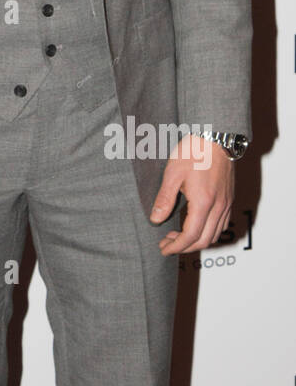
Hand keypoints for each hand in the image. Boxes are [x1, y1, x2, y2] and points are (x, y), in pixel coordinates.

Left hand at [150, 135, 233, 254]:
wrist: (215, 136)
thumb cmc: (193, 151)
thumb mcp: (173, 174)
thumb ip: (165, 199)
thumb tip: (155, 220)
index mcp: (204, 203)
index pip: (191, 236)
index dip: (176, 247)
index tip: (163, 249)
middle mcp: (218, 207)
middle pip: (205, 240)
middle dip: (185, 247)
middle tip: (167, 244)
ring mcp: (226, 203)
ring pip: (215, 235)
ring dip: (197, 241)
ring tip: (178, 236)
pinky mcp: (229, 198)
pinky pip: (222, 224)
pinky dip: (208, 232)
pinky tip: (195, 224)